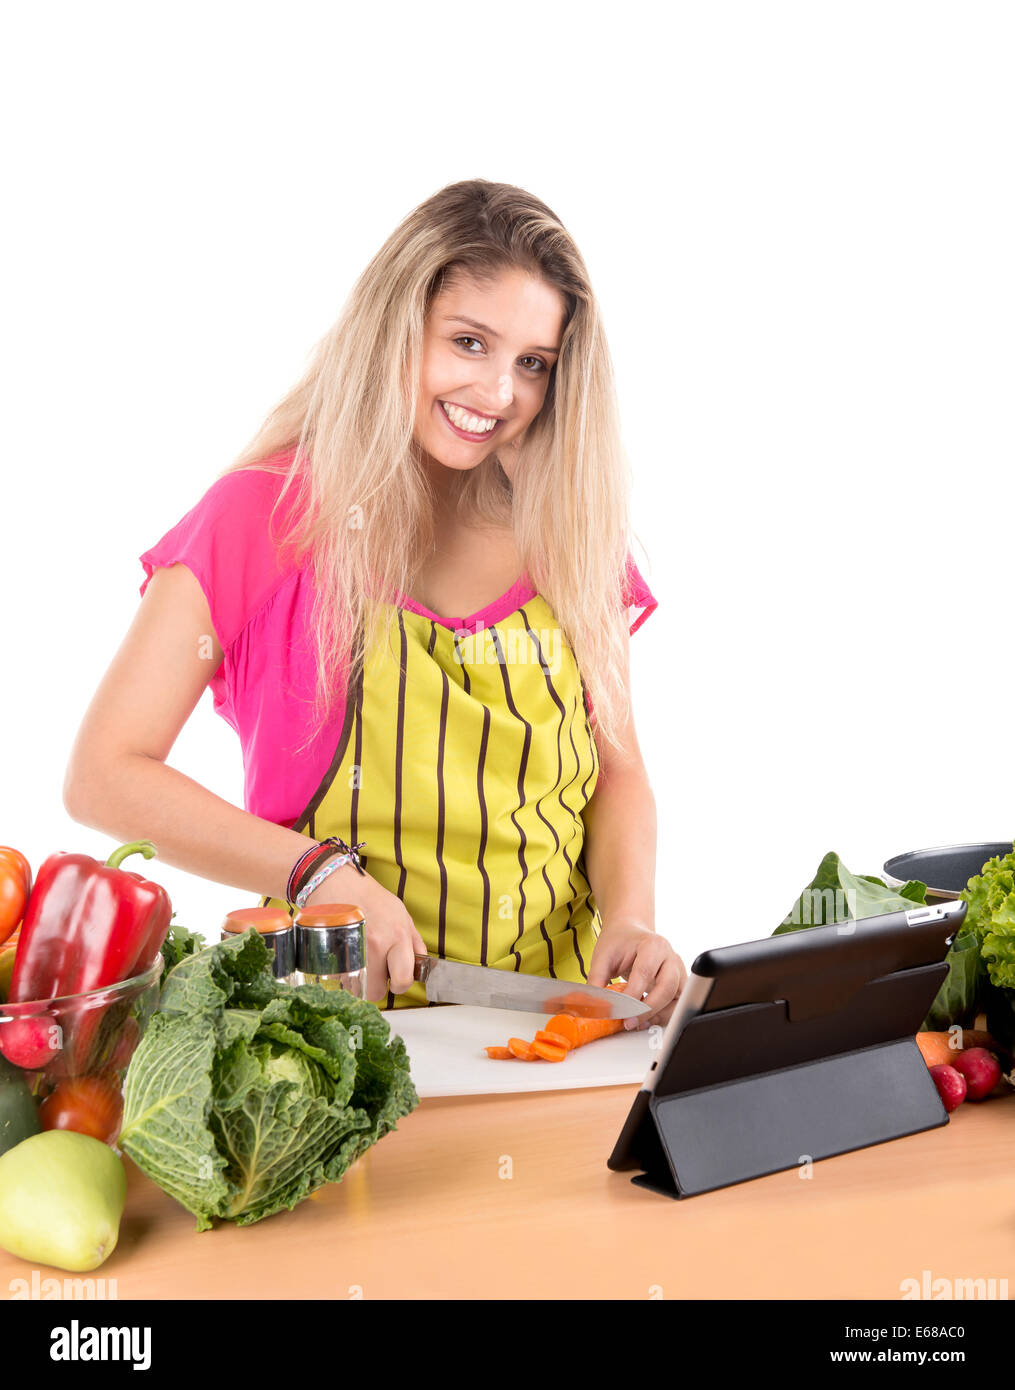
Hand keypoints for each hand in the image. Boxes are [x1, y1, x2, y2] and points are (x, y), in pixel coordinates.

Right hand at [302, 869, 426, 1002]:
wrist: (335, 882)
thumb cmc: (370, 897)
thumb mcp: (401, 913)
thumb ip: (413, 941)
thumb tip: (421, 964)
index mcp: (397, 936)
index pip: (403, 980)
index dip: (400, 984)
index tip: (395, 979)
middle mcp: (375, 946)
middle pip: (376, 992)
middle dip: (376, 986)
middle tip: (374, 972)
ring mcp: (350, 952)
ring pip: (355, 989)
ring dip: (357, 981)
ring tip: (357, 961)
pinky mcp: (329, 955)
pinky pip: (338, 980)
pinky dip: (341, 974)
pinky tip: (343, 957)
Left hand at [587, 920, 685, 1030]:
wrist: (631, 934)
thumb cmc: (619, 942)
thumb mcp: (602, 957)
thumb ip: (596, 981)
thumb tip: (593, 1006)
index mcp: (653, 945)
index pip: (645, 972)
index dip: (632, 994)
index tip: (619, 1010)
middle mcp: (670, 957)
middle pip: (667, 987)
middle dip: (648, 1009)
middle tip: (629, 1021)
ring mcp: (678, 971)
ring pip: (675, 999)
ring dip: (657, 1015)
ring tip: (636, 1022)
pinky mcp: (679, 984)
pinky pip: (676, 1005)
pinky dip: (662, 1015)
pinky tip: (645, 1019)